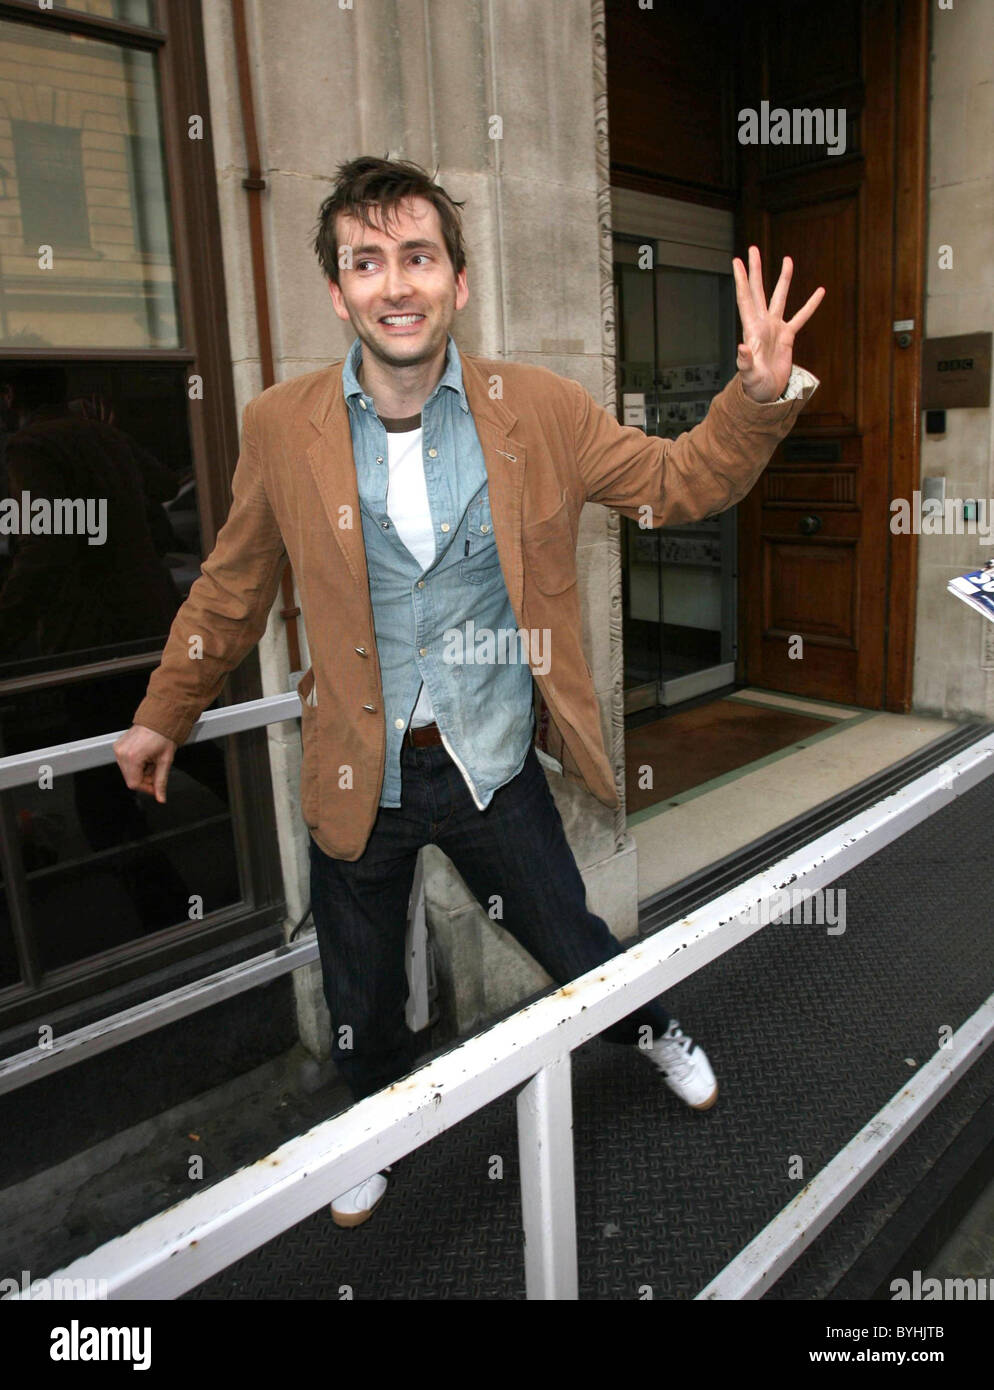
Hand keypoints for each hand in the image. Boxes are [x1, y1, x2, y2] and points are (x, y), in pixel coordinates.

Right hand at [114, 724, 176, 803]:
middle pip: (130, 778)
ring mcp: (118, 748)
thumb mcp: (165, 761)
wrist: (159, 718)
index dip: (146, 788)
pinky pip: (125, 762)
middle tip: (156, 771)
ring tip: (152, 761)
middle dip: (145, 779)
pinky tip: (146, 757)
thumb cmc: (164, 734)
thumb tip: (161, 797)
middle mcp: (122, 752)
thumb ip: (161, 782)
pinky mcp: (118, 745)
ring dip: (141, 771)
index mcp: (132, 757)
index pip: (134, 784)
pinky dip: (137, 764)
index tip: (155, 787)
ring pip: (128, 771)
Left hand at [732, 246, 824, 401]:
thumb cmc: (754, 386)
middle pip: (759, 291)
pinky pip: (801, 317)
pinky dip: (810, 305)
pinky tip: (820, 291)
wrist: (765, 394)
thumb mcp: (749, 374)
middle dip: (756, 270)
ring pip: (780, 298)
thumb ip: (745, 360)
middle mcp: (762, 324)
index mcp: (752, 329)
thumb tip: (741, 346)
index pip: (745, 298)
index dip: (742, 280)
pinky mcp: (788, 337)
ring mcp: (775, 328)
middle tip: (753, 248)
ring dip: (784, 279)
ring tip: (788, 259)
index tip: (737, 260)